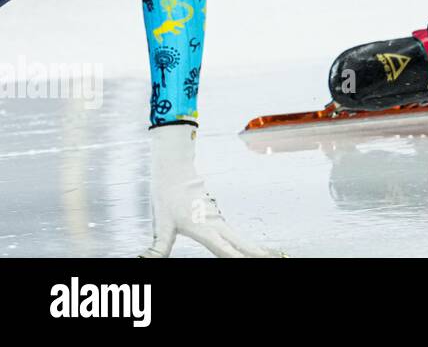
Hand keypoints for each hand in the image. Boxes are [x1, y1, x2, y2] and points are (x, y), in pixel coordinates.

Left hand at [143, 124, 281, 257]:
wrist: (176, 172)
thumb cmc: (167, 197)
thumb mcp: (162, 225)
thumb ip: (159, 247)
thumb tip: (148, 260)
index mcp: (203, 229)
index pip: (225, 248)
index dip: (238, 257)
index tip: (254, 259)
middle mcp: (215, 225)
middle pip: (241, 243)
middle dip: (257, 252)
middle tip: (273, 257)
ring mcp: (218, 220)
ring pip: (239, 238)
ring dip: (254, 248)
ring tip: (267, 255)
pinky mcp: (217, 216)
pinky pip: (233, 234)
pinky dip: (244, 242)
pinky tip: (247, 248)